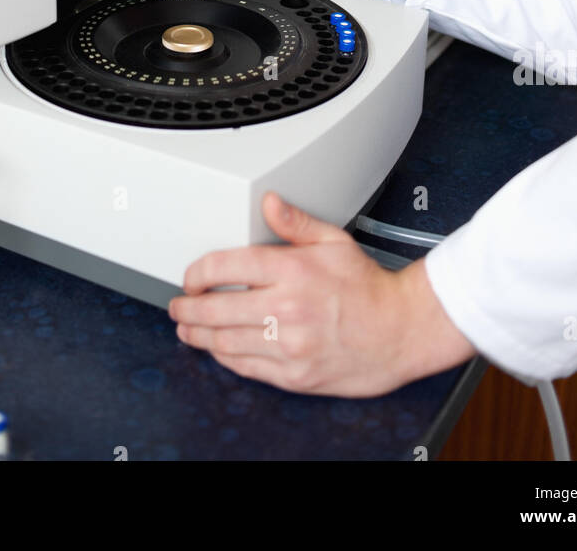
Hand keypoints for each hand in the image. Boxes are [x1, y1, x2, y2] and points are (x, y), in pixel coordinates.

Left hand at [168, 192, 476, 396]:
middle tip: (178, 306)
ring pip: (225, 343)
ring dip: (199, 337)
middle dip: (187, 309)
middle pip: (216, 310)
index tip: (190, 277)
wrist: (399, 331)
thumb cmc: (368, 287)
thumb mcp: (334, 242)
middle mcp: (287, 309)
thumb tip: (268, 202)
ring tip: (187, 330)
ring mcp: (289, 345)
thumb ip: (295, 222)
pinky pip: (247, 368)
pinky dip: (225, 359)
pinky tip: (218, 350)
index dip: (197, 273)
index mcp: (293, 271)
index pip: (226, 267)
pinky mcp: (294, 375)